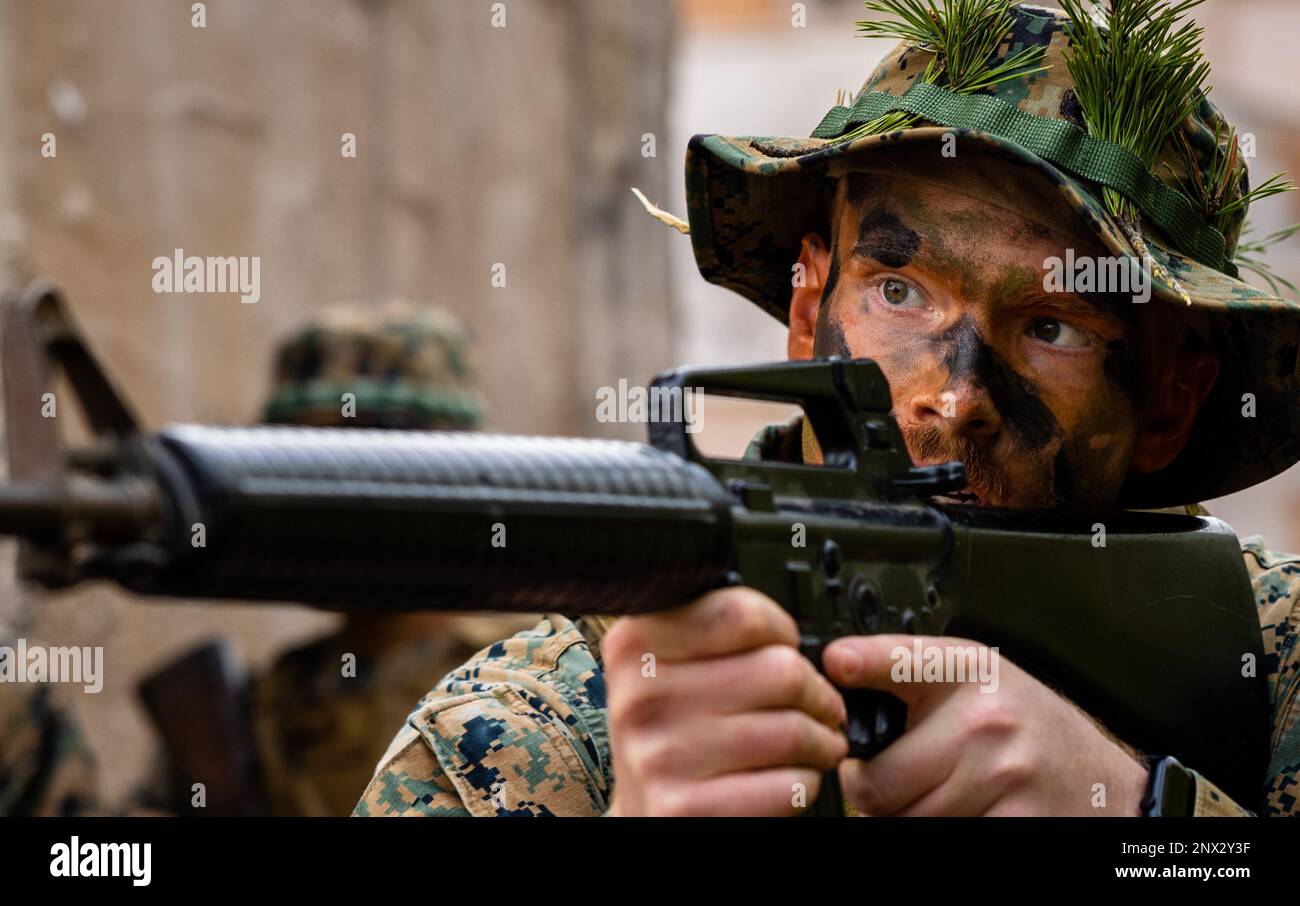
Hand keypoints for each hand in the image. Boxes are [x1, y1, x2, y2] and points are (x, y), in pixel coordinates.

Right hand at [602, 587, 847, 815]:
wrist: (645, 811)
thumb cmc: (672, 731)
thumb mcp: (667, 665)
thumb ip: (709, 629)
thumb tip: (786, 626)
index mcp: (636, 644)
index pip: (741, 614)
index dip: (782, 630)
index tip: (787, 646)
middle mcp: (640, 697)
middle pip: (780, 670)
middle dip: (818, 690)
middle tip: (823, 703)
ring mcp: (660, 757)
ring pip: (793, 730)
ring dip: (824, 739)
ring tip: (822, 741)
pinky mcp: (686, 809)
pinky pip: (787, 786)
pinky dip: (807, 782)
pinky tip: (795, 776)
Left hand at [823, 635, 1147, 815]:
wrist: (1098, 776)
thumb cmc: (1025, 723)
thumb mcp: (974, 677)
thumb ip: (910, 676)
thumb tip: (835, 678)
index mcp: (967, 672)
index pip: (900, 659)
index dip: (860, 662)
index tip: (836, 664)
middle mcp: (983, 720)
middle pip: (877, 780)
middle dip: (869, 787)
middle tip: (879, 779)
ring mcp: (1000, 775)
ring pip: (904, 819)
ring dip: (902, 816)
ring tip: (925, 794)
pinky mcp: (1014, 821)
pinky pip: (943, 838)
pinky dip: (938, 831)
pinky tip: (956, 811)